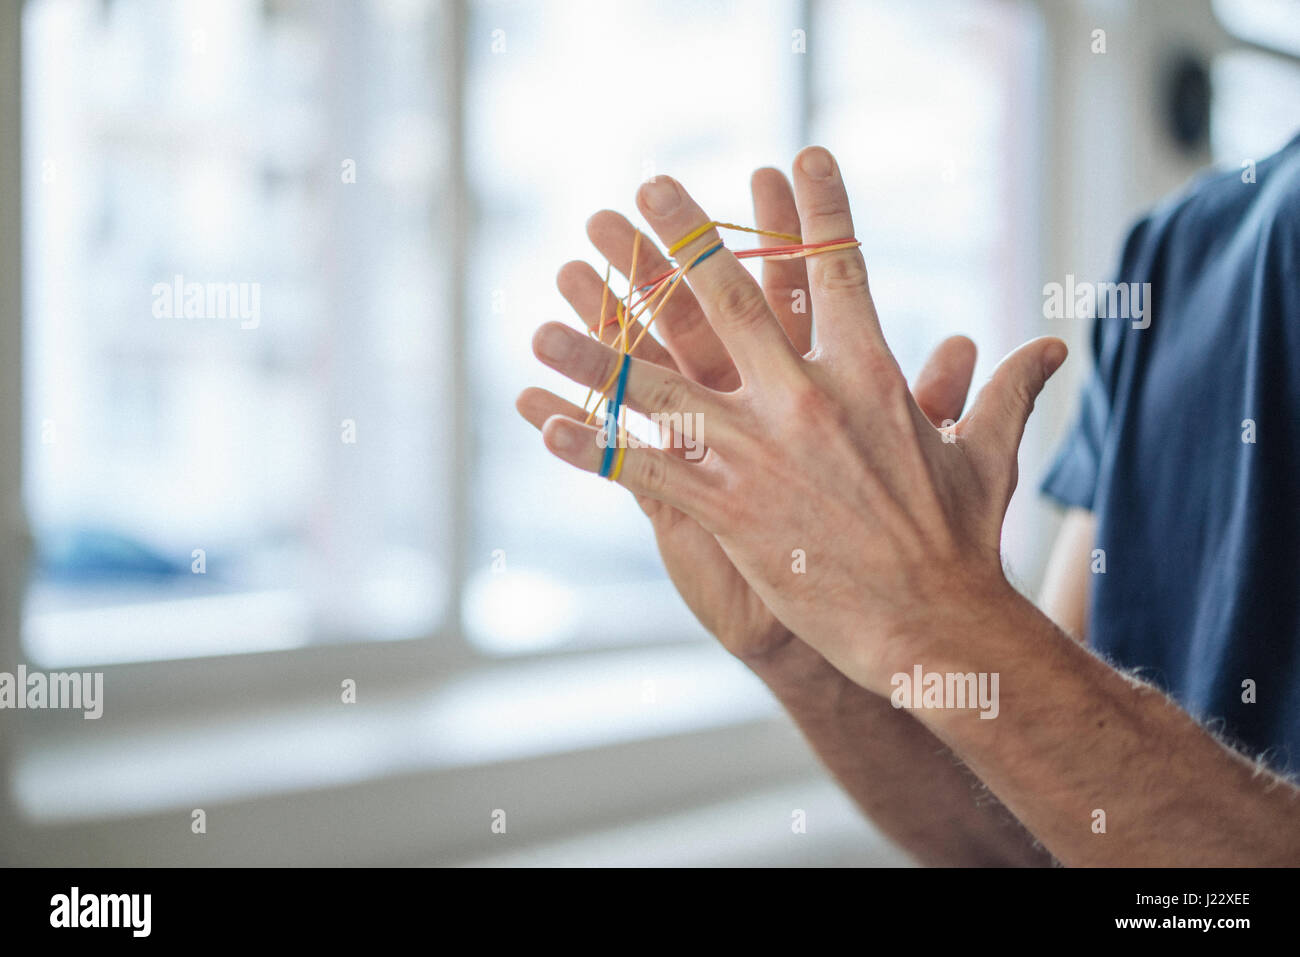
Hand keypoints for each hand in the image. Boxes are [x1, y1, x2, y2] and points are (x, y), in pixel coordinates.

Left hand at [522, 147, 1064, 692]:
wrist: (939, 625)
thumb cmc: (964, 540)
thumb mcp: (989, 453)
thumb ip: (1008, 390)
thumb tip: (1053, 348)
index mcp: (869, 373)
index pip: (838, 270)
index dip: (815, 210)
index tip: (796, 161)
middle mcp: (805, 397)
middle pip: (729, 298)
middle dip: (683, 239)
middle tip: (645, 190)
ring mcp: (760, 452)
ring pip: (659, 387)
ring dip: (596, 353)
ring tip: (541, 322)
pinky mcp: (728, 510)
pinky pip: (645, 470)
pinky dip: (594, 448)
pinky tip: (544, 429)